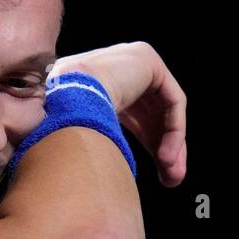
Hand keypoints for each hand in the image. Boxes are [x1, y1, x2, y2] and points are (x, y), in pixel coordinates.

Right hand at [46, 41, 187, 187]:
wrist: (65, 104)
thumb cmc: (64, 127)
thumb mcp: (88, 139)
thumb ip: (105, 146)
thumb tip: (113, 177)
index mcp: (96, 82)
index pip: (132, 113)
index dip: (146, 143)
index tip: (158, 175)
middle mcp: (115, 67)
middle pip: (150, 112)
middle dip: (163, 147)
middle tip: (171, 179)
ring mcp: (131, 59)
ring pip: (164, 108)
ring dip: (170, 145)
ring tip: (171, 175)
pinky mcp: (147, 60)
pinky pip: (172, 99)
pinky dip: (173, 130)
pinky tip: (166, 156)